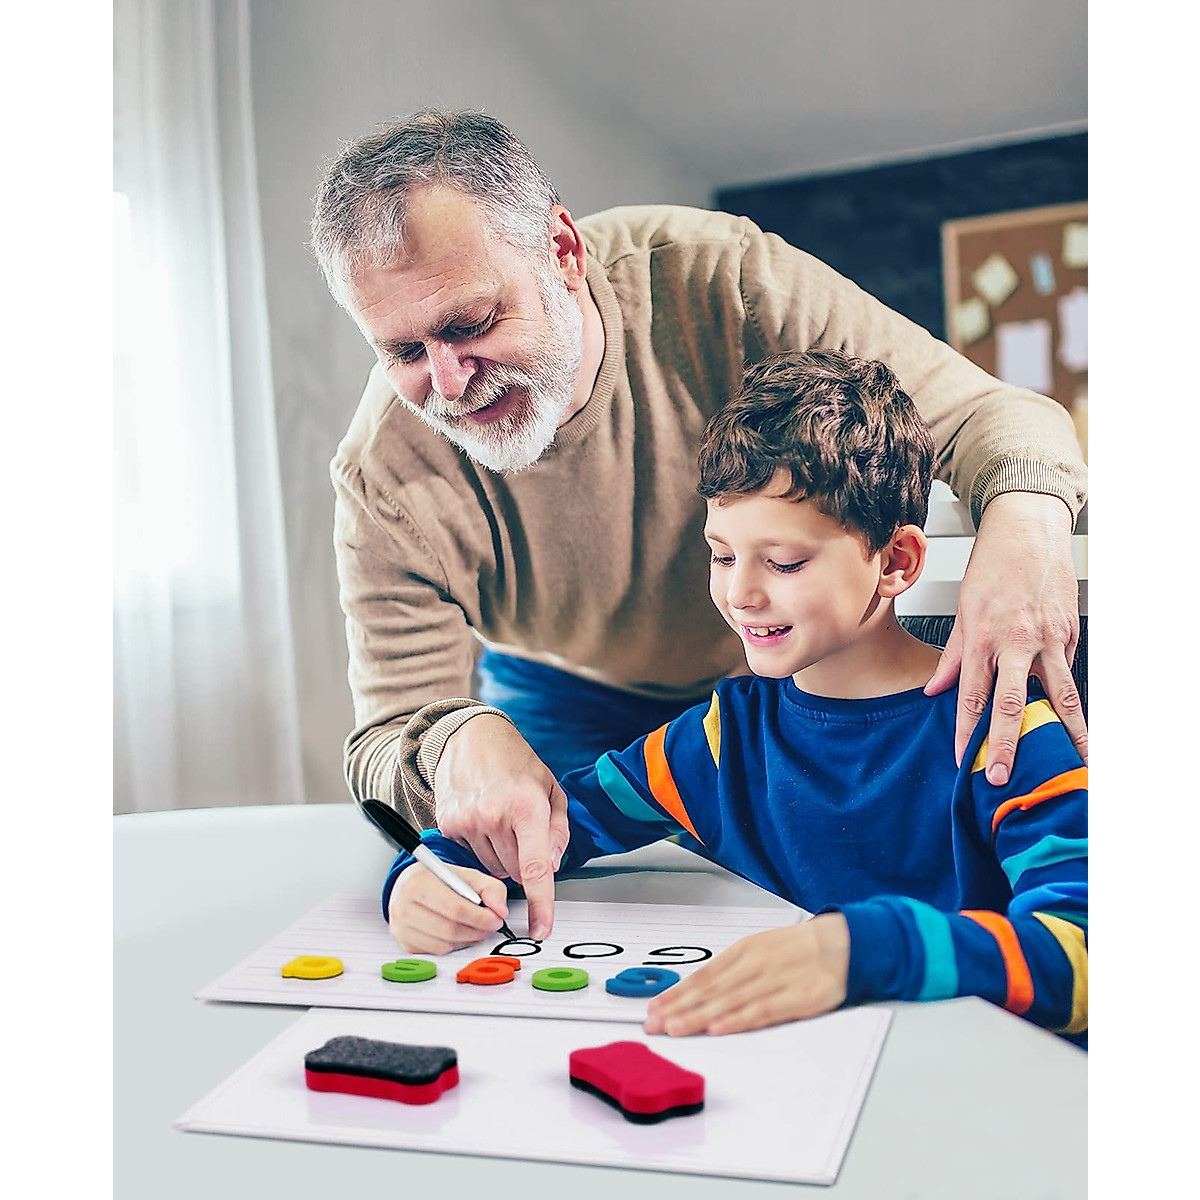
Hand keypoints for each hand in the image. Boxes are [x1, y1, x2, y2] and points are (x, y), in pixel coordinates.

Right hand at [387, 860, 509, 953]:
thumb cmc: (440, 881)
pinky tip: (459, 934)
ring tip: (476, 928)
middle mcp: (404, 906)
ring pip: (445, 944)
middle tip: (490, 926)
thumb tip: (500, 911)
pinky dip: (454, 946)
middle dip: (477, 931)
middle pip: (450, 929)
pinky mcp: (405, 944)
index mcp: (418, 883)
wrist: (411, 886)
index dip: (480, 917)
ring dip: (468, 940)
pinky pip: (438, 952)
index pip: (454, 908)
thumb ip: (490, 888)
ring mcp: (402, 928)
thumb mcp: (468, 875)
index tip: (496, 919)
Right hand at [433, 714, 568, 940]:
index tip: (541, 928)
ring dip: (500, 855)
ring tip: (500, 822)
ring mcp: (468, 821)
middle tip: (520, 833)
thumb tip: (552, 866)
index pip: (535, 867)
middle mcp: (495, 815)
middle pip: (513, 873)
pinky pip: (470, 857)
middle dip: (521, 862)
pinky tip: (482, 820)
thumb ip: (557, 831)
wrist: (472, 738)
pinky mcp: (448, 825)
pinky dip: (480, 847)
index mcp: (527, 805)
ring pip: (492, 869)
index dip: (540, 903)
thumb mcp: (550, 789)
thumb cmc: (515, 763)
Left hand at [642, 914, 849, 1035]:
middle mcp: (754, 964)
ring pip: (730, 1002)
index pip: (702, 976)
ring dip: (700, 1017)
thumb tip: (700, 991)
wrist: (843, 944)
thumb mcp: (761, 949)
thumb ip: (733, 970)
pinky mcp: (796, 998)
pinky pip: (762, 1011)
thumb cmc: (798, 949)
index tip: (655, 1009)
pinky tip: (718, 1028)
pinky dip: (738, 1020)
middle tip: (654, 1024)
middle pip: (711, 990)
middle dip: (679, 1008)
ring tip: (676, 1028)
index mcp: (744, 951)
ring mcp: (775, 981)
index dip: (676, 993)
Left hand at [925, 492, 1086, 783]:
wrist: (1028, 529)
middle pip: (1012, 704)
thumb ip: (951, 655)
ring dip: (1066, 733)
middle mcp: (1016, 642)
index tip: (965, 760)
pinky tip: (1075, 727)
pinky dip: (1072, 703)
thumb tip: (935, 690)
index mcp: (982, 637)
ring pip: (1059, 696)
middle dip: (1008, 745)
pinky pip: (1068, 675)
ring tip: (1074, 763)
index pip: (972, 697)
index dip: (967, 732)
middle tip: (1005, 776)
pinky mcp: (1070, 635)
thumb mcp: (962, 609)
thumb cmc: (992, 566)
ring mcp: (1048, 639)